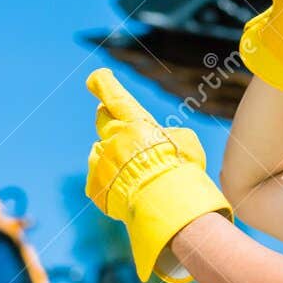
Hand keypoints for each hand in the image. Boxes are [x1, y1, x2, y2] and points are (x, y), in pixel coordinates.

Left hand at [85, 68, 230, 282]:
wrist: (165, 205)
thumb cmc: (182, 171)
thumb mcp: (187, 143)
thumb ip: (169, 135)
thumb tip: (161, 140)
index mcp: (135, 123)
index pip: (115, 97)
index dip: (104, 84)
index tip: (95, 77)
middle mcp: (114, 138)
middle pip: (102, 120)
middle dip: (109, 120)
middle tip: (122, 130)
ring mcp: (102, 162)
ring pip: (100, 152)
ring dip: (113, 159)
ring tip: (136, 176)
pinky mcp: (95, 185)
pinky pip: (98, 180)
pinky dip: (109, 184)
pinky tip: (127, 193)